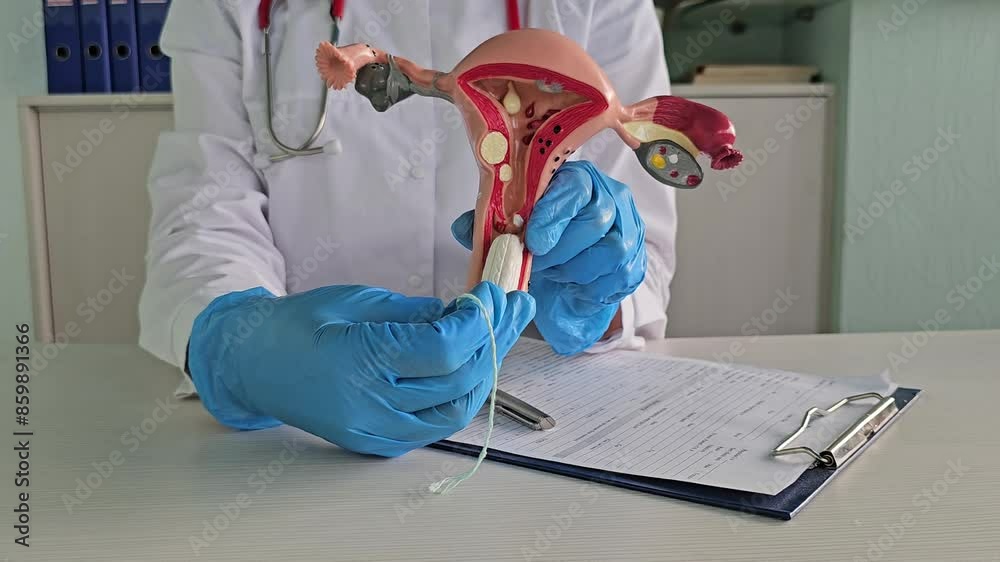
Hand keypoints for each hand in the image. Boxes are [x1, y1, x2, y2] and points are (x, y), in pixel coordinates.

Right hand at [186, 282, 534, 456]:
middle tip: (510, 307)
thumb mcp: (357, 301)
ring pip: (456, 410)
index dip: (478, 321)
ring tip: (499, 333)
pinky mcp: (378, 444)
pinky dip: (461, 394)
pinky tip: (473, 362)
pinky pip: (437, 425)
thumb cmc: (297, 324)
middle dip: (492, 341)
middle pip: (458, 381)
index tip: (493, 292)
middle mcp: (368, 405)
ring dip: (485, 370)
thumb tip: (467, 312)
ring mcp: (374, 431)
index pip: (443, 349)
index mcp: (357, 361)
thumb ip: (415, 312)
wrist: (252, 365)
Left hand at [452, 161, 644, 354]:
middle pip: (596, 219)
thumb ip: (490, 227)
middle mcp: (612, 198)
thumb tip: (464, 227)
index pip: (574, 188)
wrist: (566, 283)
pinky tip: (574, 286)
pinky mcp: (635, 264)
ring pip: (610, 250)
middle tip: (537, 264)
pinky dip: (590, 288)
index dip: (553, 214)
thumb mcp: (511, 233)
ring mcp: (629, 231)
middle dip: (560, 249)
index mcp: (578, 180)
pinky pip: (618, 278)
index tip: (532, 241)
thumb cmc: (540, 248)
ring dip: (574, 270)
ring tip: (555, 273)